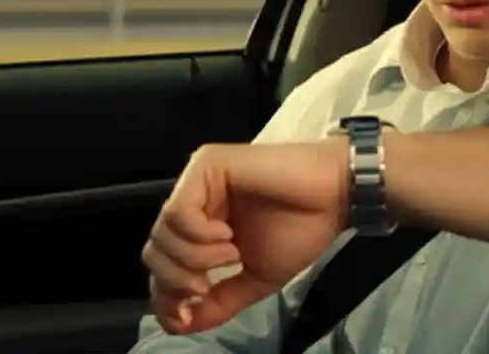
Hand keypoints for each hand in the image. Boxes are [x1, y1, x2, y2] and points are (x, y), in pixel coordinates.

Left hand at [142, 140, 348, 334]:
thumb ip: (220, 301)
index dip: (166, 296)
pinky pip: (179, 212)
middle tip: (209, 286)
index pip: (162, 263)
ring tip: (232, 255)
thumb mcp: (255, 278)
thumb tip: (180, 324)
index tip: (190, 315)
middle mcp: (194, 199)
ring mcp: (197, 180)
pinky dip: (199, 236)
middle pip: (154, 251)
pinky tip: (229, 236)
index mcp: (202, 225)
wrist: (334, 196)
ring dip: (194, 258)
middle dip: (177, 281)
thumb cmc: (302, 229)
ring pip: (162, 234)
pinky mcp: (206, 164)